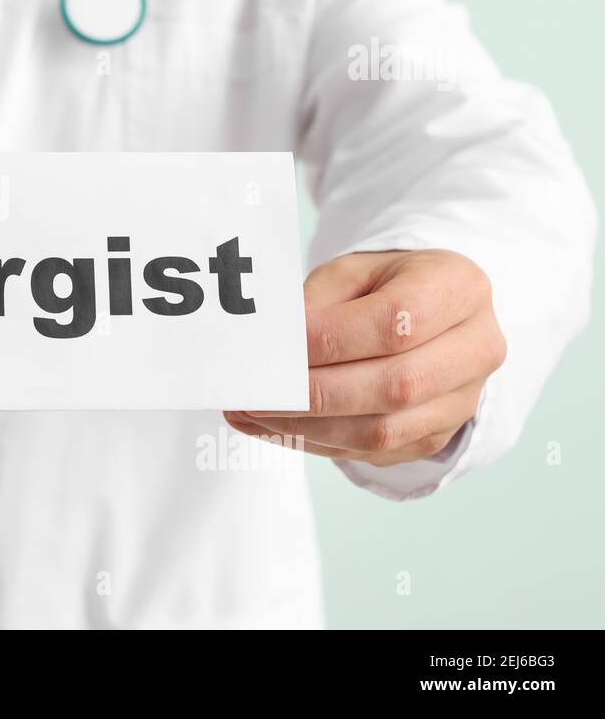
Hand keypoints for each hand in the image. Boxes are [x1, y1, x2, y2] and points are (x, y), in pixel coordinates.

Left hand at [225, 249, 505, 466]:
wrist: (429, 312)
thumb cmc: (381, 285)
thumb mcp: (350, 273)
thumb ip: (316, 306)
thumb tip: (270, 353)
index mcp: (458, 288)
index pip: (395, 324)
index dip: (330, 342)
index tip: (275, 351)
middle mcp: (476, 348)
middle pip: (395, 386)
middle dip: (313, 395)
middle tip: (252, 395)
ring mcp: (463, 400)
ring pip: (384, 431)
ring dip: (307, 428)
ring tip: (250, 415)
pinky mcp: (438, 436)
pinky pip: (374, 453)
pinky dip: (316, 443)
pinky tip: (271, 428)